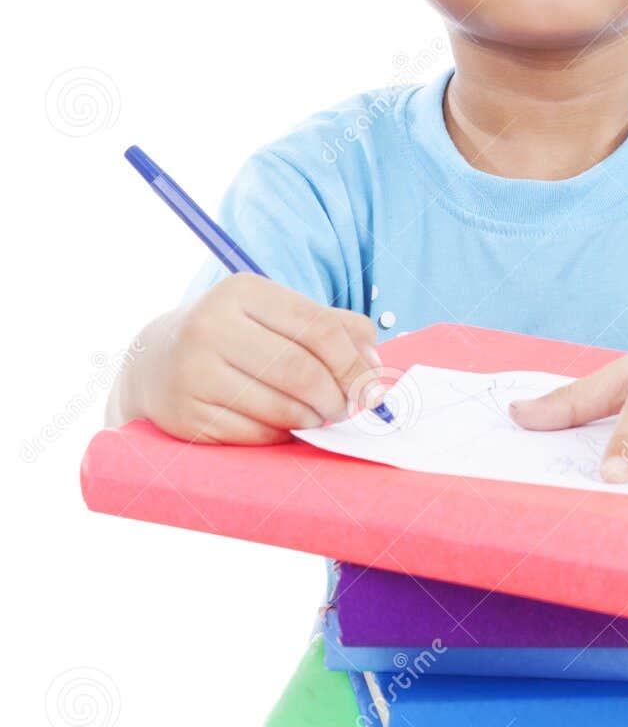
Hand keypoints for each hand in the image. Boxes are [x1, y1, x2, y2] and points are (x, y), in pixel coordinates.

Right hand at [131, 274, 383, 443]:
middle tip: (347, 409)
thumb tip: (374, 364)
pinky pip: (255, 435)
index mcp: (242, 291)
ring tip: (319, 416)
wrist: (154, 361)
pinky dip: (282, 435)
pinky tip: (286, 426)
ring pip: (281, 408)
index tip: (372, 389)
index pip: (319, 329)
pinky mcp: (186, 414)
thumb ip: (334, 327)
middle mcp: (211, 326)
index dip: (354, 364)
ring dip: (313, 420)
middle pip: (302, 371)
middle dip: (338, 398)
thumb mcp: (276, 314)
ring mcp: (193, 372)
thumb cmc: (235, 336)